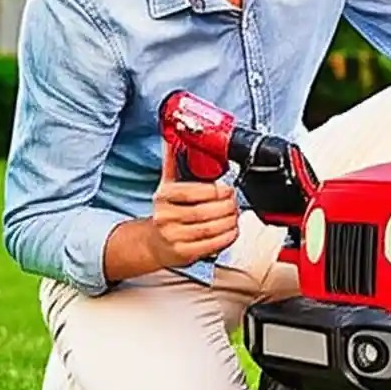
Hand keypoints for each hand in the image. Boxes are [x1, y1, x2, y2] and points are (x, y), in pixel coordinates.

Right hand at [146, 142, 239, 267]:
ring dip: (230, 221)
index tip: (228, 189)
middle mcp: (165, 217)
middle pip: (205, 211)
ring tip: (235, 215)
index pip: (193, 192)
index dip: (216, 191)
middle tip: (235, 202)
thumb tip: (171, 136)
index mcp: (163, 197)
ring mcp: (173, 237)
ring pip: (211, 228)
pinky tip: (232, 229)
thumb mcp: (167, 184)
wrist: (155, 243)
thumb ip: (172, 161)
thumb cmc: (167, 211)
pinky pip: (212, 245)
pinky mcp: (183, 253)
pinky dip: (228, 237)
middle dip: (227, 206)